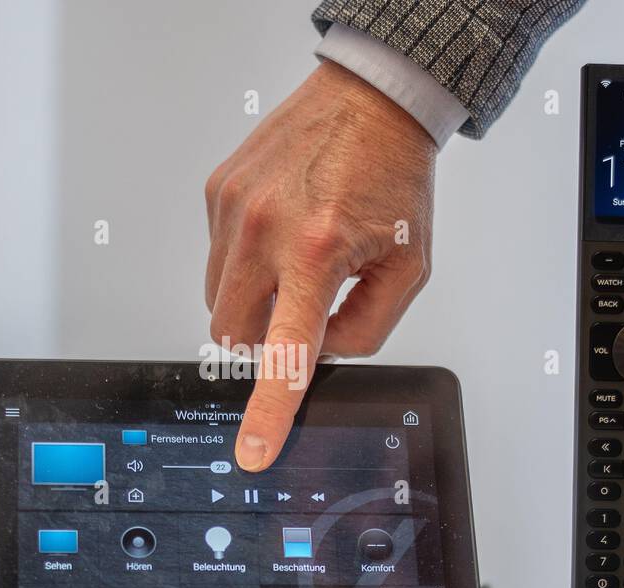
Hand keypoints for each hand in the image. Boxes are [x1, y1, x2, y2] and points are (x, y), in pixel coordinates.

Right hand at [204, 60, 435, 471]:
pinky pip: (215, 255)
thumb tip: (319, 355)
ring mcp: (232, 208)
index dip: (267, 413)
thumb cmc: (393, 178)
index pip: (285, 353)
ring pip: (216, 298)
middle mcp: (265, 229)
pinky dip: (244, 261)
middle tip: (299, 312)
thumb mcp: (407, 267)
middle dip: (262, 342)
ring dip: (252, 302)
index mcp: (318, 253)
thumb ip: (366, 328)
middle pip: (232, 335)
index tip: (251, 451)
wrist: (371, 101)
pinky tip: (280, 231)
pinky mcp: (216, 190)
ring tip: (295, 262)